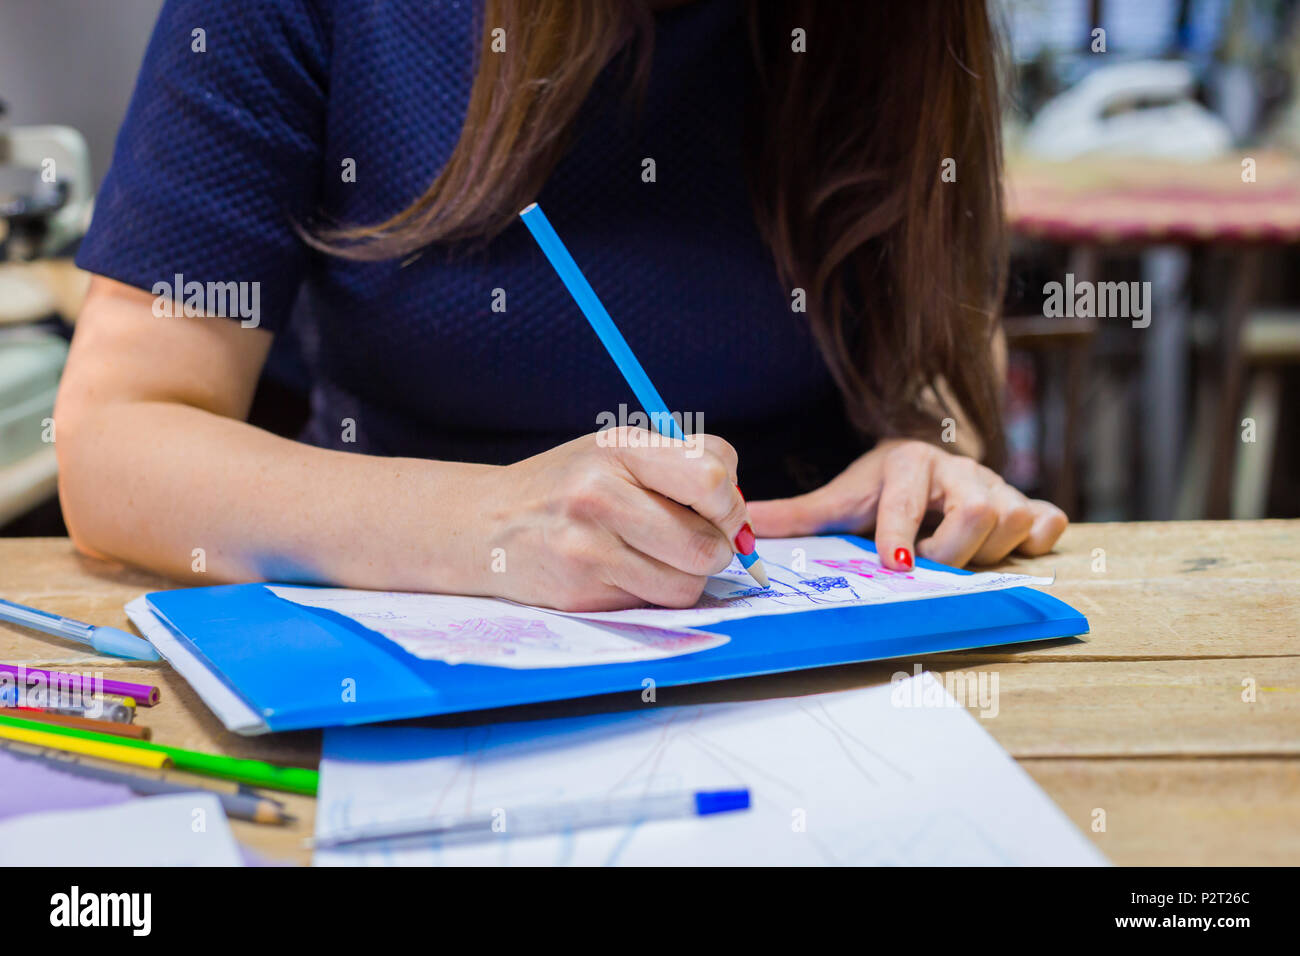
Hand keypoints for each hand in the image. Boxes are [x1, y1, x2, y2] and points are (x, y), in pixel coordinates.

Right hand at [479, 428, 753, 610]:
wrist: (489, 525)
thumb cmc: (569, 486)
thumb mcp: (617, 452)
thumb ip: (683, 468)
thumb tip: (745, 522)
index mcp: (619, 449)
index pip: (713, 475)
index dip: (730, 500)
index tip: (717, 506)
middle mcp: (600, 495)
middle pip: (708, 542)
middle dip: (716, 546)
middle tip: (694, 537)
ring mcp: (588, 549)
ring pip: (688, 582)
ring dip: (688, 576)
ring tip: (659, 556)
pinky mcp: (583, 594)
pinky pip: (656, 605)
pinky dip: (655, 594)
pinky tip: (628, 572)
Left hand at [746, 439, 1066, 570]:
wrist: (926, 455)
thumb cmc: (878, 486)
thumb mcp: (840, 496)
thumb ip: (796, 516)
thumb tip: (742, 527)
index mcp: (908, 463)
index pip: (909, 498)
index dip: (903, 530)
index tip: (896, 563)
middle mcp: (959, 469)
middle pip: (975, 512)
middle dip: (952, 549)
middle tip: (928, 563)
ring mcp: (999, 484)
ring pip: (1012, 522)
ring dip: (986, 552)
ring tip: (955, 553)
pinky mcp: (1029, 501)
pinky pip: (1048, 524)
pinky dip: (1037, 542)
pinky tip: (1009, 550)